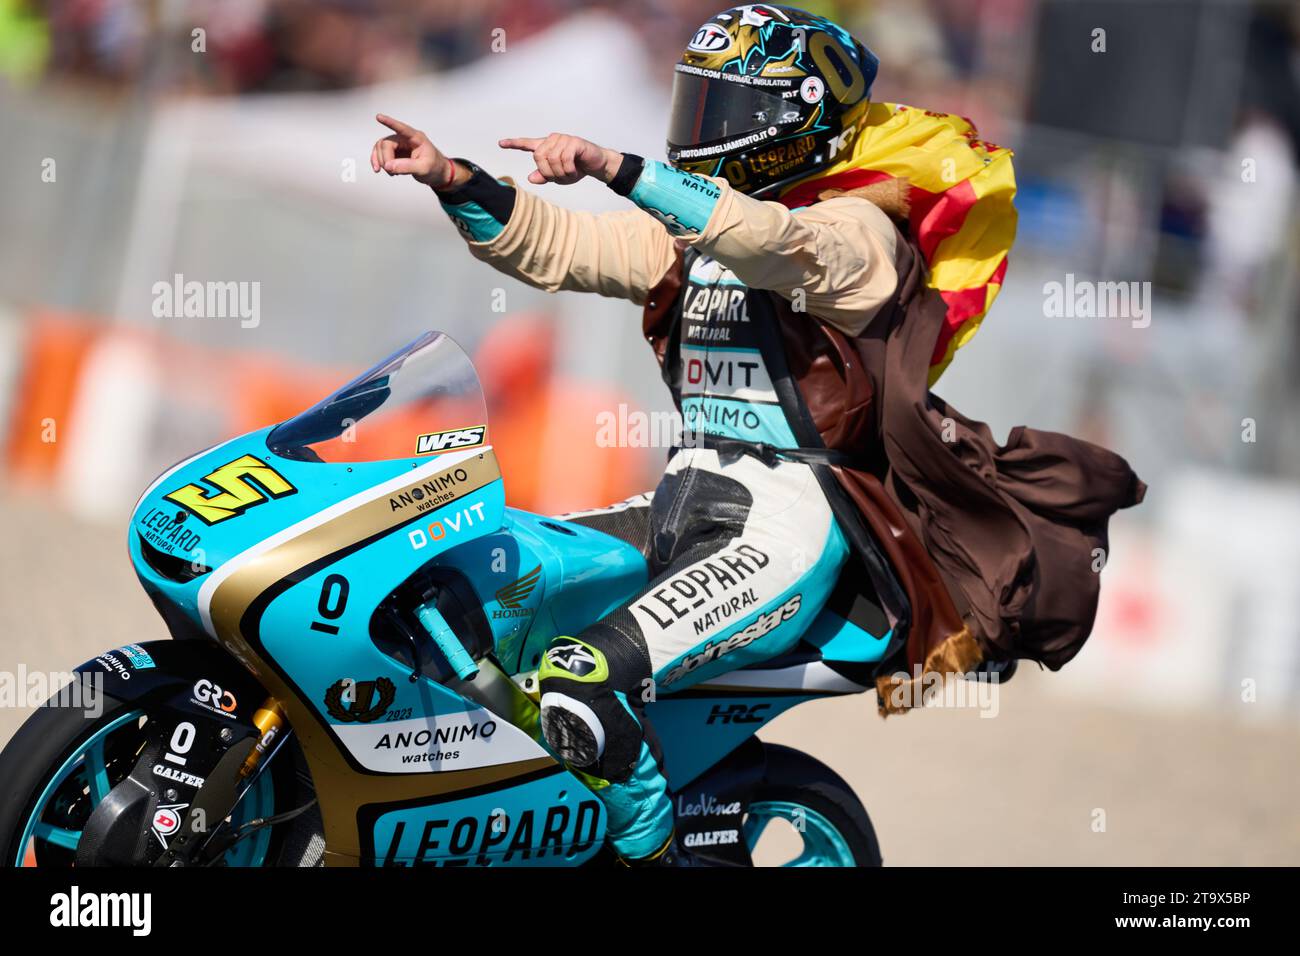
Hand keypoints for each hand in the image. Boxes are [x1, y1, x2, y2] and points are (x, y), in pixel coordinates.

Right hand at [370, 114, 463, 189]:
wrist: (437, 172)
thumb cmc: (434, 167)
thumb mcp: (424, 168)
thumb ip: (407, 166)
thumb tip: (388, 166)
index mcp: (416, 138)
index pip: (402, 128)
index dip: (390, 122)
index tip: (379, 117)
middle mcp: (405, 138)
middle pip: (387, 143)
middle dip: (385, 158)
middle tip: (391, 172)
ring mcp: (399, 144)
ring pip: (381, 147)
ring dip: (381, 160)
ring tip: (391, 173)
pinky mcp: (394, 152)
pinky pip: (380, 152)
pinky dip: (378, 161)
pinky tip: (381, 170)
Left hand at [499, 133, 621, 185]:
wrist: (595, 164)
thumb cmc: (576, 168)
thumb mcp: (558, 176)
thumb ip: (544, 176)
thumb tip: (531, 178)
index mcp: (546, 147)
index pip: (527, 144)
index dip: (514, 144)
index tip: (501, 143)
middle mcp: (552, 140)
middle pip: (539, 157)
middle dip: (548, 172)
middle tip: (560, 177)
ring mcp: (563, 139)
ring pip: (552, 160)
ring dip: (561, 173)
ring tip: (570, 173)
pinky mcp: (574, 142)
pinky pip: (565, 159)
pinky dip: (569, 170)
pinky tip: (575, 170)